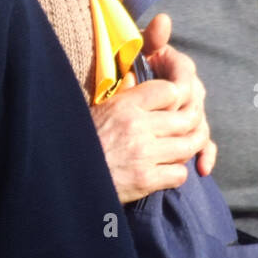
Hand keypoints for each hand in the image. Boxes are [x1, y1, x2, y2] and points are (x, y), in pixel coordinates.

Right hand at [89, 14, 214, 203]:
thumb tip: (136, 77)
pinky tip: (168, 169)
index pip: (170, 90)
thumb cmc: (82, 140)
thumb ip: (123, 95)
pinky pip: (179, 173)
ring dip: (190, 144)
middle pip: (187, 117)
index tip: (178, 99)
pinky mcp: (145, 180)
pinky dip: (178, 171)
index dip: (179, 93)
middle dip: (194, 119)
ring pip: (188, 144)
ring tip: (185, 144)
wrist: (63, 175)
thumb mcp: (99, 109)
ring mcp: (143, 154)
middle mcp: (137, 127)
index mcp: (125, 105)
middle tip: (191, 123)